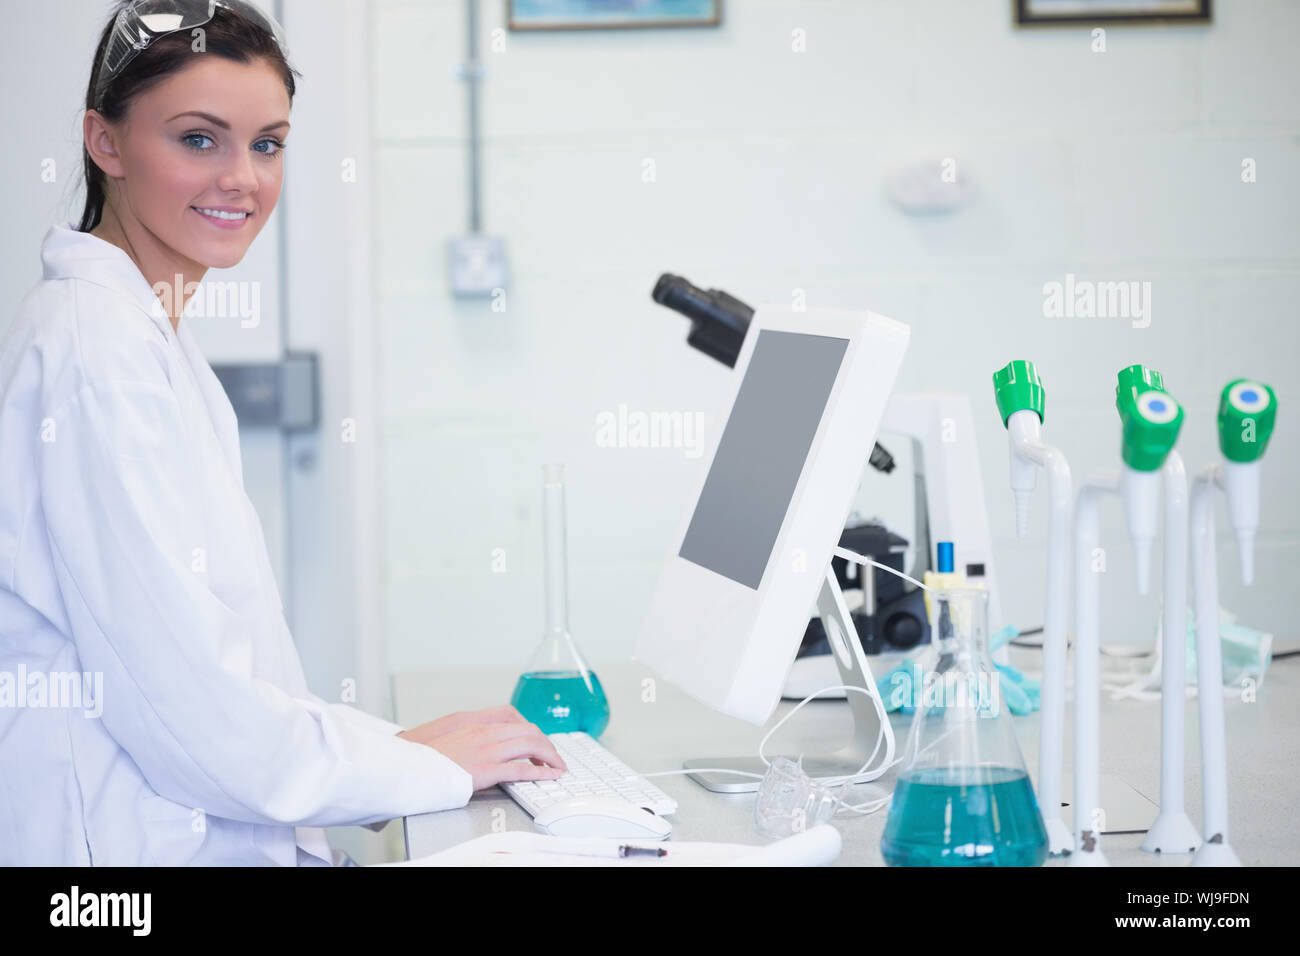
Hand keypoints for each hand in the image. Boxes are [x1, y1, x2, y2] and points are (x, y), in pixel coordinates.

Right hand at [396, 705, 567, 790]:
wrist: (405, 767)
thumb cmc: (417, 755)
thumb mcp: (440, 733)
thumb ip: (459, 734)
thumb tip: (467, 741)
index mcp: (471, 721)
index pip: (510, 714)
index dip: (527, 725)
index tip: (533, 737)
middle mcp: (482, 731)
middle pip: (527, 729)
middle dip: (545, 743)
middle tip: (551, 755)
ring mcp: (485, 749)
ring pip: (530, 745)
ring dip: (549, 756)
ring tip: (556, 766)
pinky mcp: (486, 770)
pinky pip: (522, 769)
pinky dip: (541, 772)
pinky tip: (549, 776)